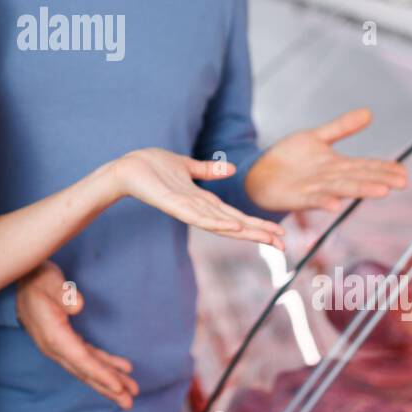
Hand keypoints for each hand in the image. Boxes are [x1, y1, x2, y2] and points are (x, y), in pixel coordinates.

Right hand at [16, 261, 138, 408]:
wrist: (23, 281)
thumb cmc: (39, 279)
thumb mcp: (49, 281)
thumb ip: (63, 293)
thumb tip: (78, 306)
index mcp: (53, 336)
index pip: (81, 360)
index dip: (100, 374)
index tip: (119, 387)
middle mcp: (55, 347)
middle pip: (84, 372)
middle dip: (107, 388)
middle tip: (129, 402)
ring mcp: (59, 347)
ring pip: (86, 368)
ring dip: (108, 380)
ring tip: (130, 391)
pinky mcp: (65, 342)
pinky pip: (86, 359)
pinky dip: (103, 365)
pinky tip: (120, 369)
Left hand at [109, 148, 284, 250]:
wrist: (127, 167)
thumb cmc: (153, 166)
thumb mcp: (187, 166)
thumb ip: (209, 170)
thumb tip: (231, 169)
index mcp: (203, 201)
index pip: (236, 216)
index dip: (257, 224)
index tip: (279, 232)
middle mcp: (198, 209)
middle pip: (234, 224)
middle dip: (258, 233)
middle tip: (283, 245)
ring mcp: (186, 209)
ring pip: (220, 223)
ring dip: (243, 232)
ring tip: (265, 237)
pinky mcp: (173, 204)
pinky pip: (197, 216)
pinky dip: (215, 222)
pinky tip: (232, 227)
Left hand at [245, 108, 407, 212]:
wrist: (260, 173)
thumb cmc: (290, 159)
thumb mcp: (317, 137)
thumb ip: (342, 127)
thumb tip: (368, 112)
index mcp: (338, 165)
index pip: (366, 166)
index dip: (384, 168)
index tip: (404, 172)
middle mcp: (330, 179)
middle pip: (359, 178)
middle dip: (379, 180)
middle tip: (401, 182)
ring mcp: (315, 189)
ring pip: (341, 188)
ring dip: (360, 190)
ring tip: (380, 191)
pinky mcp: (297, 197)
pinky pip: (312, 200)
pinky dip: (323, 202)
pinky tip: (334, 204)